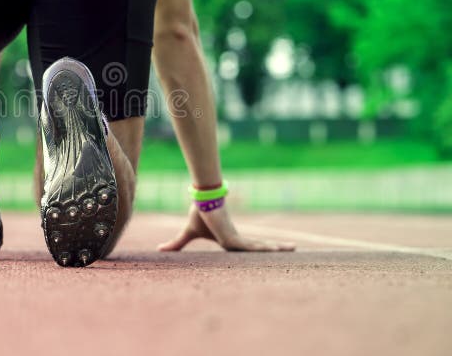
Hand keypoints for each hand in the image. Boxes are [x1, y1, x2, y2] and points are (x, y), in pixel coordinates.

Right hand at [158, 203, 294, 251]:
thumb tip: (159, 250)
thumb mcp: (188, 234)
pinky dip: (266, 249)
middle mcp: (236, 240)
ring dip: (277, 248)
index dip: (259, 251)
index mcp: (229, 240)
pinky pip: (253, 247)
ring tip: (295, 247)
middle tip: (293, 247)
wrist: (202, 202)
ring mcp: (238, 240)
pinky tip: (279, 249)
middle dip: (275, 248)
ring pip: (260, 247)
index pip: (247, 249)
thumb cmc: (198, 215)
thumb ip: (177, 244)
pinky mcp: (235, 239)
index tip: (271, 251)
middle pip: (259, 247)